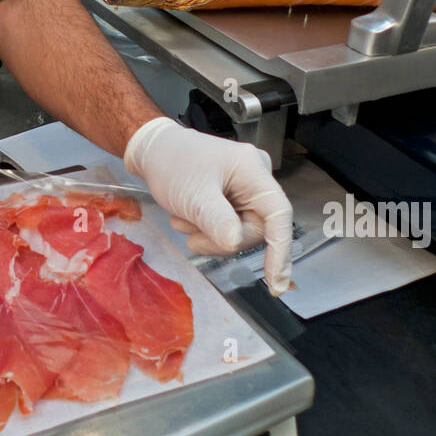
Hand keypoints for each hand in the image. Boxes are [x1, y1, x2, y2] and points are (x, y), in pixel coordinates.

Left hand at [125, 117, 293, 295]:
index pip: (278, 214)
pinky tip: (187, 217)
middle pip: (256, 229)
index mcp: (252, 170)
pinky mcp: (235, 198)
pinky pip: (231, 226)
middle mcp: (256, 178)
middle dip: (223, 240)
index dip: (280, 250)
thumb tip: (234, 243)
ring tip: (183, 220)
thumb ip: (216, 220)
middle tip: (192, 239)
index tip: (276, 284)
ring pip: (241, 231)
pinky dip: (208, 229)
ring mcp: (246, 188)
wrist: (155, 151)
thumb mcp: (193, 195)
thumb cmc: (173, 162)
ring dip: (211, 235)